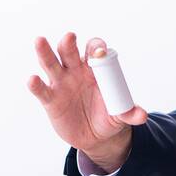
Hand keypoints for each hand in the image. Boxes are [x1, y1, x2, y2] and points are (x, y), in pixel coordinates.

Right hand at [27, 32, 147, 172]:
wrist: (95, 137)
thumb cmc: (108, 118)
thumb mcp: (120, 117)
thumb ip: (129, 113)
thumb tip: (142, 116)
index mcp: (95, 69)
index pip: (94, 50)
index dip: (96, 48)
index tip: (100, 53)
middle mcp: (75, 70)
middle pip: (69, 51)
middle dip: (69, 43)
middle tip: (70, 37)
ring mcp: (61, 83)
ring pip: (51, 63)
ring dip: (45, 52)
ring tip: (40, 41)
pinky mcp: (50, 99)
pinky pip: (41, 89)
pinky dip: (36, 84)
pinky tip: (33, 79)